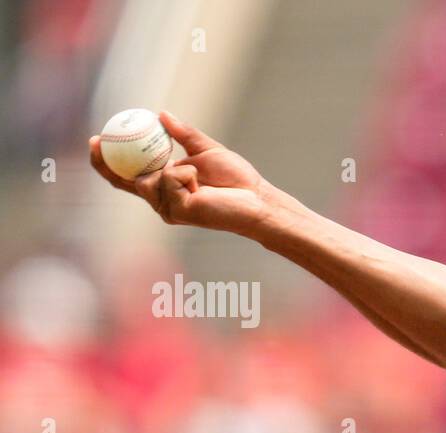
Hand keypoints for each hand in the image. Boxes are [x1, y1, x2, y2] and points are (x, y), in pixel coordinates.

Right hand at [89, 110, 272, 235]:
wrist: (256, 198)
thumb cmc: (236, 179)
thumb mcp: (205, 149)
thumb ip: (183, 134)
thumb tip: (161, 114)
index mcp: (164, 184)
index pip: (127, 174)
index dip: (107, 159)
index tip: (97, 137)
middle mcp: (161, 199)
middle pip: (123, 182)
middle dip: (104, 164)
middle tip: (97, 141)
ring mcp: (167, 208)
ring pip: (147, 180)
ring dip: (171, 169)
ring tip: (198, 175)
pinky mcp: (177, 212)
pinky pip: (169, 181)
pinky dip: (185, 175)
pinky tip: (201, 185)